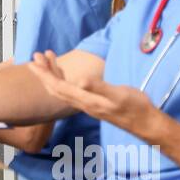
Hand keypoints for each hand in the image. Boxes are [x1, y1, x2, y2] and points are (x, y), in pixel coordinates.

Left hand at [26, 49, 158, 135]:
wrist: (145, 123)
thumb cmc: (134, 107)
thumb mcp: (118, 94)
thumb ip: (99, 87)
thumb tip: (79, 80)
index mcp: (86, 100)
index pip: (58, 87)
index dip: (45, 74)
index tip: (34, 61)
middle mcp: (83, 103)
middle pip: (56, 88)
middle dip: (43, 73)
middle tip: (35, 56)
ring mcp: (87, 104)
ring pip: (63, 89)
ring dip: (52, 74)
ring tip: (47, 58)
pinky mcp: (93, 103)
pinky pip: (71, 91)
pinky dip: (64, 79)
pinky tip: (65, 73)